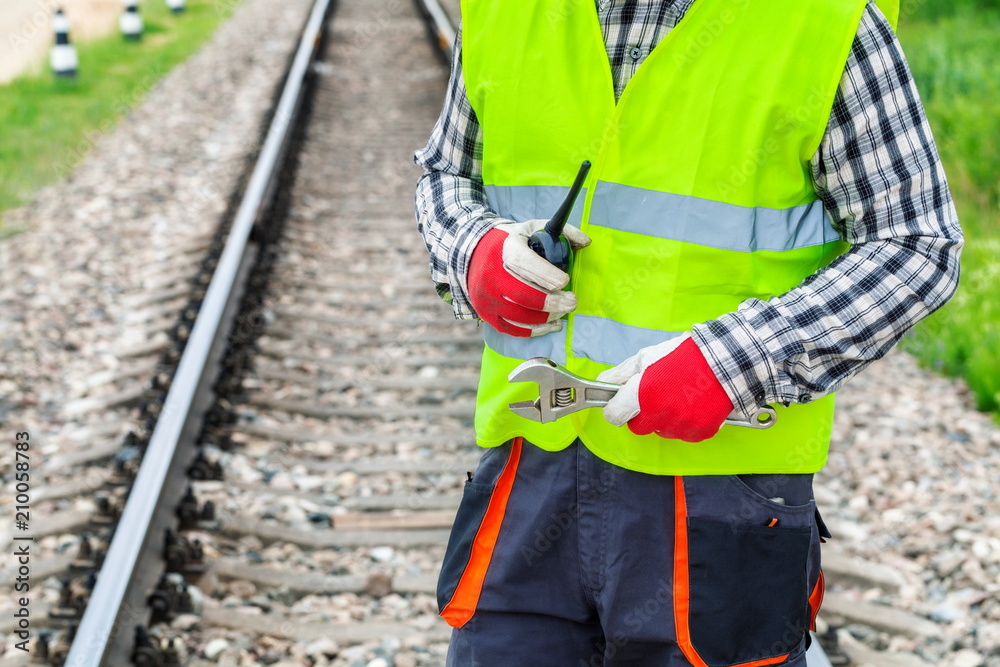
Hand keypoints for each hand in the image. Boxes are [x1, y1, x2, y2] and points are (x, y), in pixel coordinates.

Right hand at [468, 219, 590, 336]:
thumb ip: (562, 232)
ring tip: (563, 312)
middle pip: (523, 295)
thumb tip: (585, 241)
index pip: (523, 262)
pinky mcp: (487, 313)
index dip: (546, 275)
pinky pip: (512, 328)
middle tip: (572, 302)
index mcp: (506, 248)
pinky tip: (551, 324)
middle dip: (552, 302)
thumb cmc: (511, 242)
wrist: (474, 254)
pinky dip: (535, 330)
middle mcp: (491, 273)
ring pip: (519, 315)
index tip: (564, 281)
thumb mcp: (533, 227)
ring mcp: (487, 296)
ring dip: (546, 317)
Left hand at [597, 335, 733, 441]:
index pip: (615, 415)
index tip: (619, 404)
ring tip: (679, 396)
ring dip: (665, 419)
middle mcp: (660, 413)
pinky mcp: (700, 432)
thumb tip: (603, 384)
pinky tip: (693, 404)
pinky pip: (684, 434)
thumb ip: (621, 374)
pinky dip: (686, 423)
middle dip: (642, 414)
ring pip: (662, 431)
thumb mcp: (646, 357)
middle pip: (638, 427)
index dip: (615, 408)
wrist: (726, 359)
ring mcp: (681, 425)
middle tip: (654, 396)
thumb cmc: (685, 355)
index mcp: (643, 393)